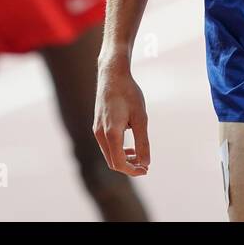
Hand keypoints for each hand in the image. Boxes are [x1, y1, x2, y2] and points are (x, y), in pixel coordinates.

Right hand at [93, 57, 149, 175]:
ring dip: (123, 159)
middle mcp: (100, 133)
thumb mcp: (140, 117)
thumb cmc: (128, 93)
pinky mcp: (97, 124)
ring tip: (138, 156)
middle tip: (145, 166)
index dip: (133, 170)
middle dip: (128, 167)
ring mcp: (97, 129)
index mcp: (110, 133)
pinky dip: (117, 150)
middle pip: (112, 161)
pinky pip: (106, 144)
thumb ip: (143, 142)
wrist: (112, 74)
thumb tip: (145, 163)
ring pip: (108, 153)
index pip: (118, 163)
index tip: (146, 169)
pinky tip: (129, 145)